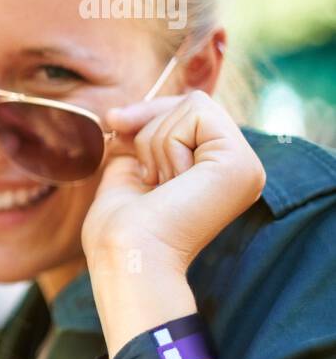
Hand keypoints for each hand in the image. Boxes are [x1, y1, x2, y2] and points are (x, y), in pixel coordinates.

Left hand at [82, 90, 265, 274]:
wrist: (128, 255)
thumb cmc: (120, 230)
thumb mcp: (126, 175)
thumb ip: (137, 145)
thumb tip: (125, 114)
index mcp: (217, 173)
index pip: (189, 115)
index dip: (147, 112)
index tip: (113, 121)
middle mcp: (240, 168)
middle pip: (190, 103)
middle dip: (149, 130)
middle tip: (145, 176)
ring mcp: (246, 165)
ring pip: (192, 105)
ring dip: (156, 143)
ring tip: (162, 186)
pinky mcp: (241, 161)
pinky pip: (197, 112)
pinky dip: (168, 143)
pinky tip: (172, 181)